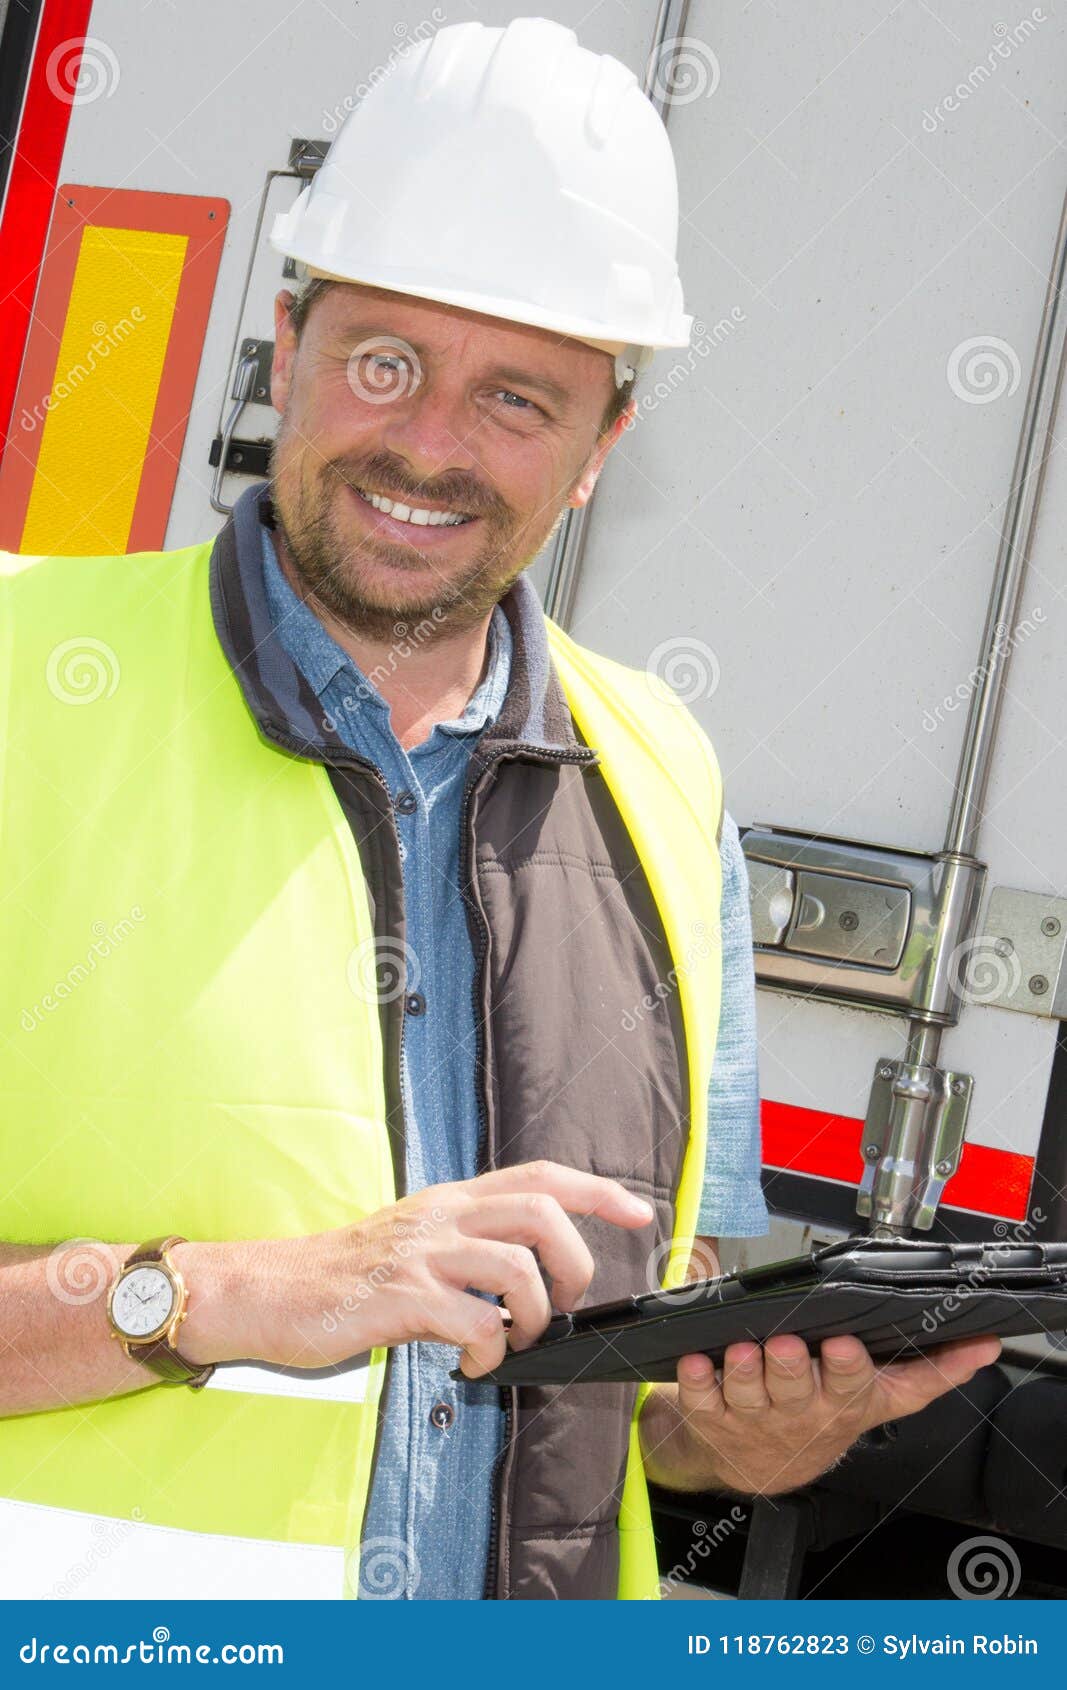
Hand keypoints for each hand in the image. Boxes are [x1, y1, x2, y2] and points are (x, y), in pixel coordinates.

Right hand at [175, 1161, 652, 1378]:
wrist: (266, 1291)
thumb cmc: (341, 1277)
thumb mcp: (411, 1241)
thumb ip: (464, 1247)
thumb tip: (525, 1280)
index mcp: (450, 1201)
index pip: (540, 1176)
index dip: (598, 1190)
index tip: (640, 1212)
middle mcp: (441, 1216)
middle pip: (542, 1212)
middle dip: (575, 1264)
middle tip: (561, 1306)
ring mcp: (421, 1253)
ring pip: (518, 1267)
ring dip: (534, 1315)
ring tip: (513, 1343)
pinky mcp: (399, 1296)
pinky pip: (474, 1322)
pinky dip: (489, 1353)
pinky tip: (471, 1364)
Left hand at [651, 1331, 1001, 1494]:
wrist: (762, 1467)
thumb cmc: (825, 1414)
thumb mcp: (884, 1399)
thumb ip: (933, 1372)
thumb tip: (983, 1346)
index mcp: (841, 1403)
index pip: (850, 1385)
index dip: (847, 1368)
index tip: (844, 1345)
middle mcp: (797, 1412)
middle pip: (795, 1389)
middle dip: (790, 1368)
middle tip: (785, 1346)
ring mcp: (751, 1417)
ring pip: (746, 1393)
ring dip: (742, 1371)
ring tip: (741, 1350)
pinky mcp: (712, 1417)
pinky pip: (699, 1398)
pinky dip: (694, 1380)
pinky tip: (693, 1360)